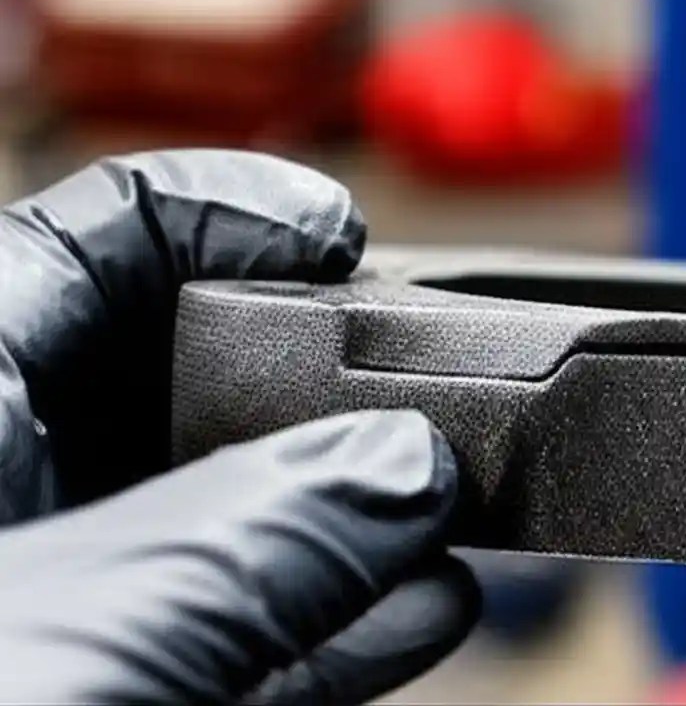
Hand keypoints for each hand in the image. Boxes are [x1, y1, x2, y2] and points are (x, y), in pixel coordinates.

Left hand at [0, 151, 478, 701]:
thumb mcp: (69, 634)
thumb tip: (395, 471)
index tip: (344, 237)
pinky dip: (334, 631)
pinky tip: (421, 608)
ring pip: (226, 529)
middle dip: (315, 389)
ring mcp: (54, 603)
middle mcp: (2, 497)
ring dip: (350, 523)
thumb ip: (250, 540)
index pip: (93, 243)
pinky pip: (236, 643)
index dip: (230, 215)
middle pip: (181, 386)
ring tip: (453, 511)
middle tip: (427, 393)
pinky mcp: (103, 692)